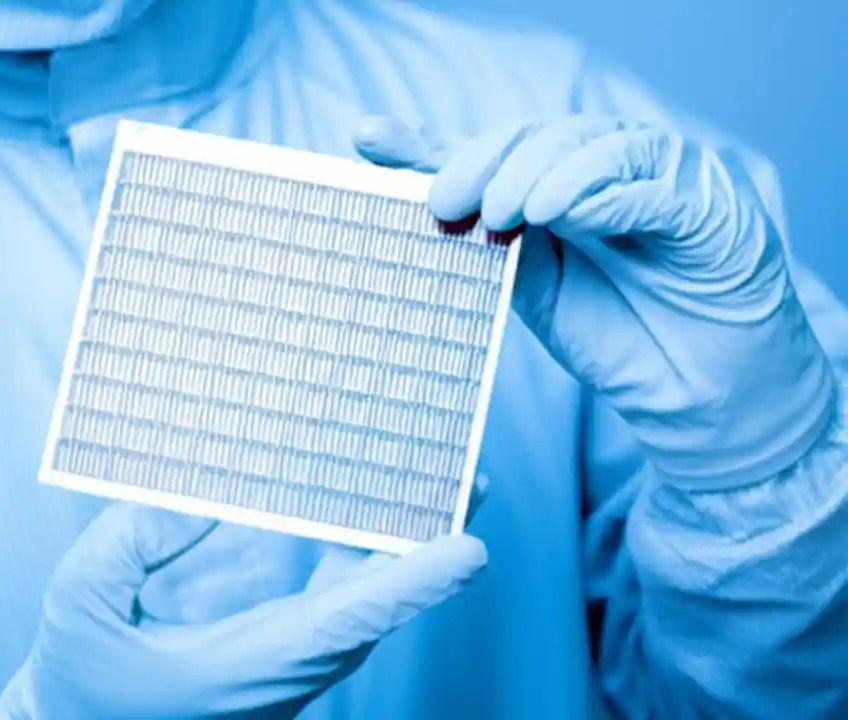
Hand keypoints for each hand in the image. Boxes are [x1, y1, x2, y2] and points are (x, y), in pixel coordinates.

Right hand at [0, 504, 485, 718]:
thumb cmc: (79, 678)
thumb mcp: (82, 599)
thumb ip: (135, 538)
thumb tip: (204, 495)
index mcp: (242, 670)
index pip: (342, 625)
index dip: (407, 583)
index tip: (467, 549)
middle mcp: (280, 671)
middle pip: (376, 606)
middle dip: (429, 544)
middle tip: (471, 478)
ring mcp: (284, 662)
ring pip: (365, 602)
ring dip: (406, 543)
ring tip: (447, 481)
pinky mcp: (275, 647)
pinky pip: (337, 601)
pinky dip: (362, 553)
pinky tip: (373, 508)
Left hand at [357, 115, 836, 487]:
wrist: (699, 397)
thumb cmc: (617, 338)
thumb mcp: (532, 293)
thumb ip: (490, 248)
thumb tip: (424, 212)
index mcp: (556, 186)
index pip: (487, 153)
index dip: (425, 142)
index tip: (364, 138)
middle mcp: (604, 169)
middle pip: (534, 138)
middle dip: (482, 163)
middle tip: (445, 203)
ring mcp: (659, 177)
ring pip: (590, 144)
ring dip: (537, 173)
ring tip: (503, 213)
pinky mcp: (707, 203)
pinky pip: (652, 183)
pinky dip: (603, 192)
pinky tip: (561, 210)